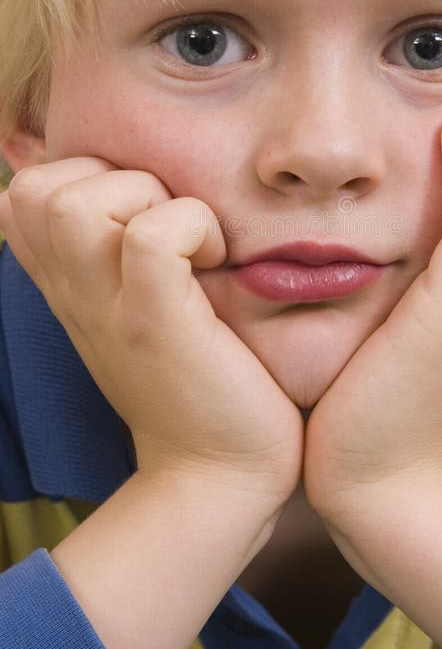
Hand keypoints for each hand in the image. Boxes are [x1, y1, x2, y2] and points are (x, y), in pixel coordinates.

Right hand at [0, 159, 302, 502]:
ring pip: (76, 204)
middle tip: (166, 221)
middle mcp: (74, 293)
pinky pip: (150, 237)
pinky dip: (192, 225)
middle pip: (34, 188)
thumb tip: (148, 192)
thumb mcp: (135, 308)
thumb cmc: (194, 380)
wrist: (216, 473)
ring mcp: (109, 309)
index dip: (79, 176)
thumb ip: (119, 255)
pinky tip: (216, 260)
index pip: (19, 194)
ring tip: (189, 241)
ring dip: (146, 197)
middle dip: (112, 177)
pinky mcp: (156, 323)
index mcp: (67, 286)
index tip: (138, 211)